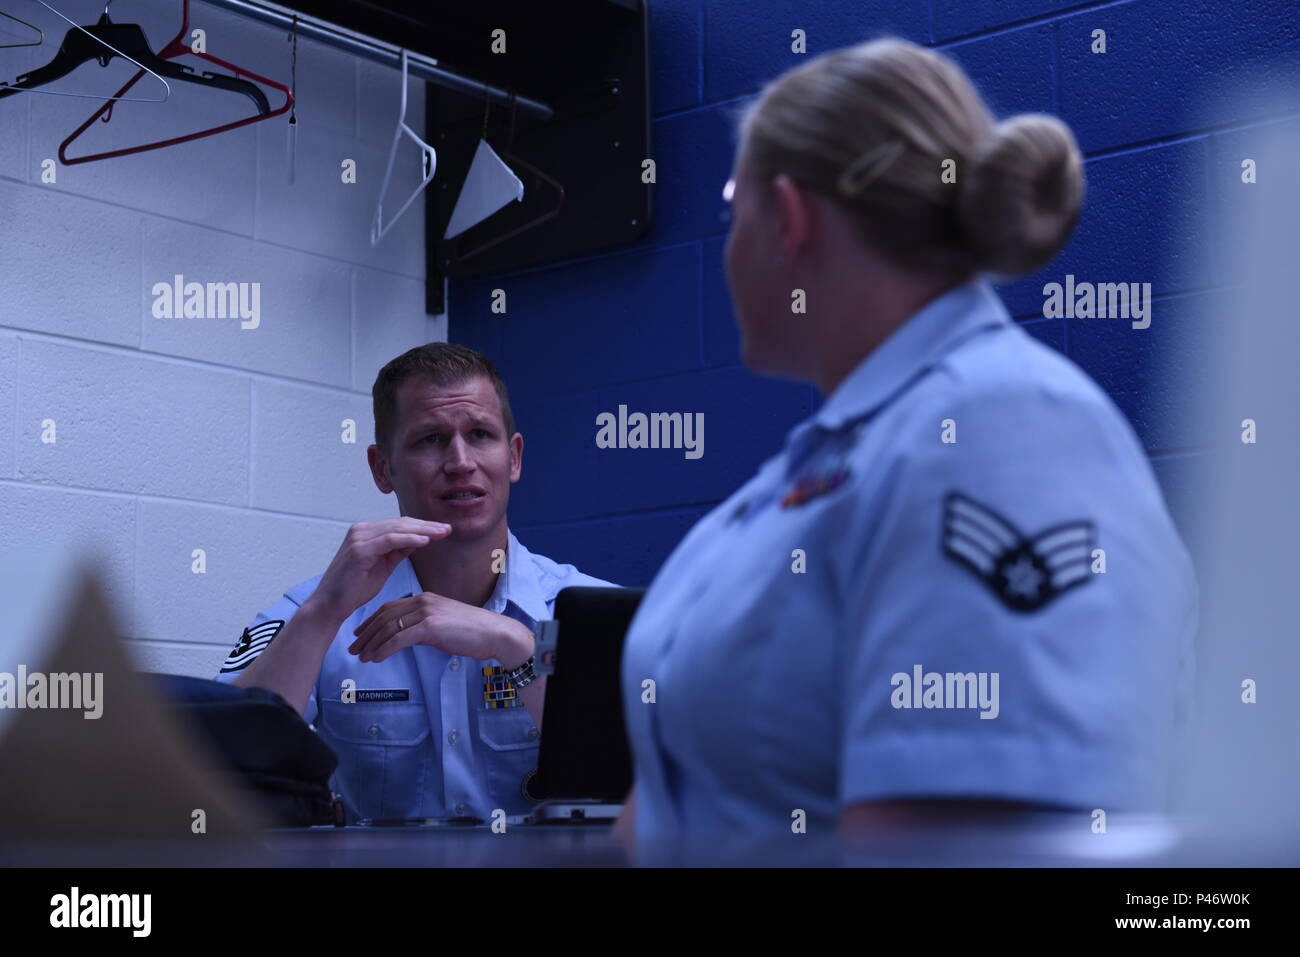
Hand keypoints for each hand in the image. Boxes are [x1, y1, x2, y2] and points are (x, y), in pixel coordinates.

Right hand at [306, 518, 451, 624]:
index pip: (400, 524)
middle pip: (401, 523)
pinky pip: (389, 540)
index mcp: (366, 532)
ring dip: (423, 530)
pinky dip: (409, 539)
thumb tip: (419, 540)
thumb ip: (397, 551)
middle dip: (427, 526)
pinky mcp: (359, 550)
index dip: (423, 526)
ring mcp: (358, 538)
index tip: (443, 529)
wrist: (331, 605)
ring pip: (397, 529)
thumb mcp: (382, 566)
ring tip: (442, 533)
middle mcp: (361, 530)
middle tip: (448, 528)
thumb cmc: (355, 588)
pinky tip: (425, 541)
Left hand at [348, 591, 533, 664]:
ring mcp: (427, 613)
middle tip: (353, 648)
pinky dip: (384, 649)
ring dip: (371, 644)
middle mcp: (423, 602)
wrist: (495, 633)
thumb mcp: (444, 624)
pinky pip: (399, 639)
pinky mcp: (431, 627)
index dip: (371, 621)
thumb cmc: (473, 632)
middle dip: (365, 633)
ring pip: (389, 628)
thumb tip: (409, 637)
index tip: (360, 634)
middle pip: (384, 617)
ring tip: (360, 657)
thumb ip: (425, 626)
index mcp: (425, 599)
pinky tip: (375, 659)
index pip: (390, 608)